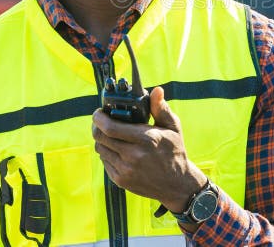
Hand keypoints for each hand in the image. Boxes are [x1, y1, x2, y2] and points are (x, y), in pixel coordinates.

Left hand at [92, 86, 207, 213]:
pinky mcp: (121, 180)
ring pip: (100, 149)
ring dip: (101, 140)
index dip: (99, 118)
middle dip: (96, 126)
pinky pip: (105, 162)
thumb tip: (157, 90)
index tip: (99, 112)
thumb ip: (161, 108)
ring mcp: (126, 170)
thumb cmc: (174, 151)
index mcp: (146, 139)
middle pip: (100, 138)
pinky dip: (107, 153)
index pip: (110, 128)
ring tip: (109, 134)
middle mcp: (134, 155)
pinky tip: (116, 149)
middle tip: (100, 121)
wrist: (176, 184)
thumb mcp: (172, 127)